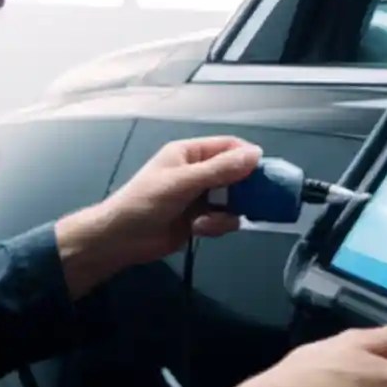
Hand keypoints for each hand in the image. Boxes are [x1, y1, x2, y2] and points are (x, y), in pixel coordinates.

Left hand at [55, 136, 260, 298]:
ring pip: (233, 200)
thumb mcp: (182, 182)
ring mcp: (200, 197)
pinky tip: (200, 230)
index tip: (265, 173)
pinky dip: (217, 226)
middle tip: (251, 202)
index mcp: (189, 153)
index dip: (248, 157)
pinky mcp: (201, 220)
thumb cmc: (145, 202)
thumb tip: (255, 154)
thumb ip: (219, 170)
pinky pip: (224, 219)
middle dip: (242, 190)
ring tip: (210, 220)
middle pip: (236, 174)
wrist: (122, 239)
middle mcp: (197, 172)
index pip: (228, 146)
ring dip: (227, 213)